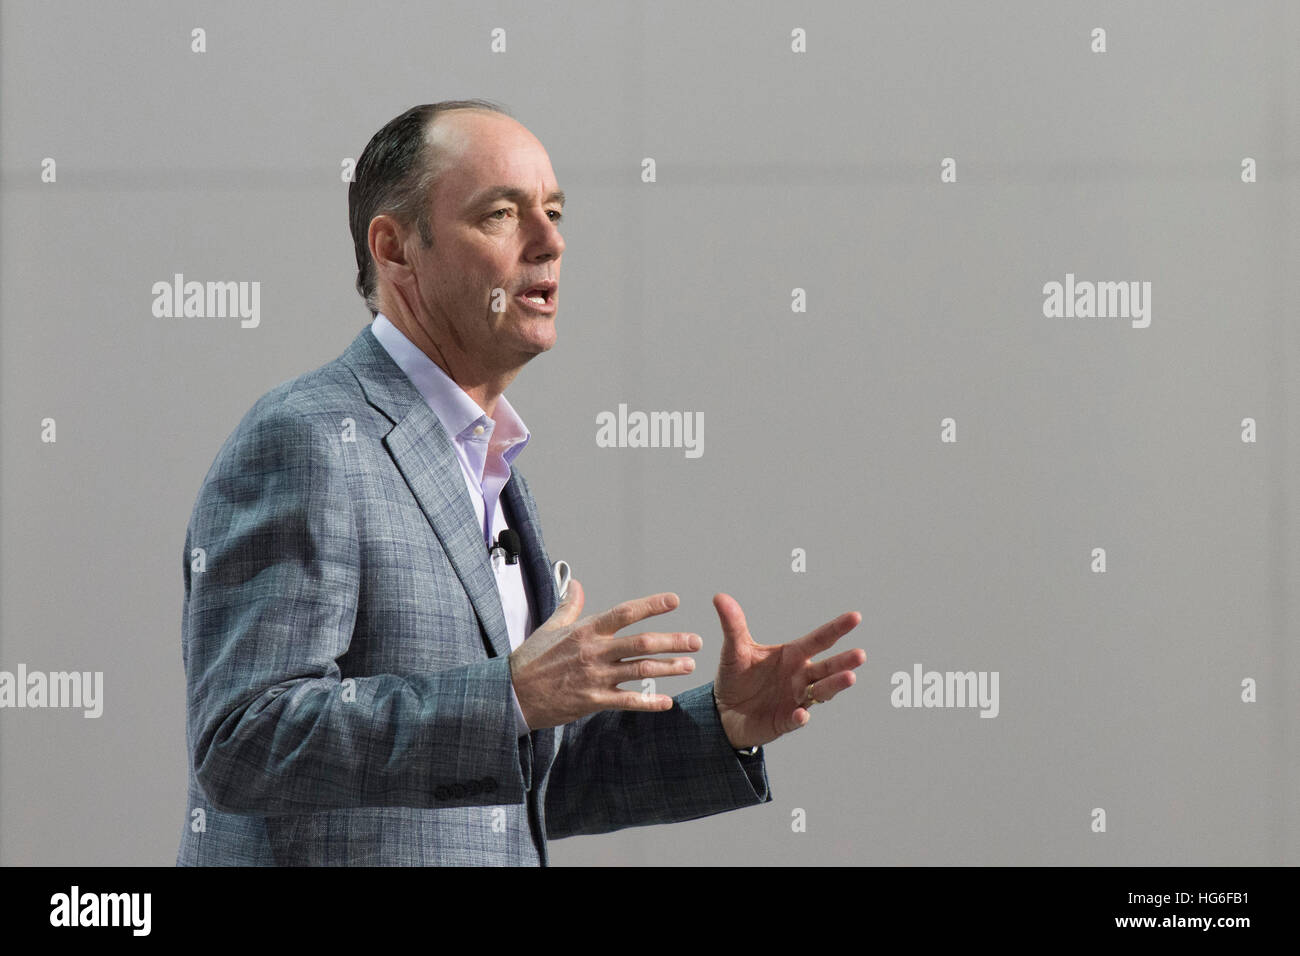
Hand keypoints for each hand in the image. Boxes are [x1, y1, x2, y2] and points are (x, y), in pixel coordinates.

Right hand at [509, 579, 701, 729]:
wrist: (512, 694)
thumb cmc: (530, 660)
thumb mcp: (550, 627)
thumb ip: (569, 605)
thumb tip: (575, 583)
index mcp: (586, 631)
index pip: (624, 612)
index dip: (651, 605)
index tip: (674, 600)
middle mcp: (594, 651)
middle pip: (641, 642)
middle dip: (672, 640)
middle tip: (695, 641)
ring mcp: (595, 677)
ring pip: (639, 670)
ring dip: (668, 668)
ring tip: (689, 666)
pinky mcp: (592, 701)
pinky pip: (626, 701)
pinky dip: (648, 702)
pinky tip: (666, 702)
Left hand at [710, 593, 864, 748]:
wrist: (724, 711)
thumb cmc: (737, 677)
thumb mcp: (734, 650)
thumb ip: (732, 625)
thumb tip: (720, 597)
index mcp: (792, 655)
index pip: (818, 640)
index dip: (837, 628)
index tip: (855, 616)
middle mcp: (800, 676)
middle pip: (826, 668)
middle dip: (843, 661)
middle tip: (860, 654)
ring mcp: (796, 699)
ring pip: (821, 692)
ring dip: (834, 685)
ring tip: (849, 677)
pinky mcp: (785, 721)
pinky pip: (795, 719)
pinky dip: (800, 716)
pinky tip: (802, 713)